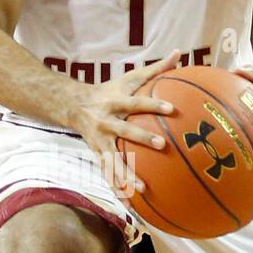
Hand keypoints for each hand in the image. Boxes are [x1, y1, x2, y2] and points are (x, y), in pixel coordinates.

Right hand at [72, 51, 178, 195]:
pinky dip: (118, 185)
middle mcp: (107, 121)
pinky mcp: (98, 153)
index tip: (172, 109)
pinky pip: (108, 171)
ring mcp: (101, 140)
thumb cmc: (109, 90)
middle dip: (142, 138)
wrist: (73, 105)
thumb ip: (155, 68)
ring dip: (126, 173)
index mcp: (116, 101)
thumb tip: (179, 52)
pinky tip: (130, 200)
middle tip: (162, 145)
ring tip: (142, 187)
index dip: (153, 105)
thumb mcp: (129, 77)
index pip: (137, 102)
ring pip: (114, 158)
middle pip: (125, 130)